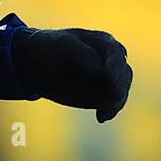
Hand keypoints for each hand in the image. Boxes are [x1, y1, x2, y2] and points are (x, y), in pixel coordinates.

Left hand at [11, 28, 131, 122]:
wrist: (36, 64)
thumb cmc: (50, 47)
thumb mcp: (61, 44)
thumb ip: (80, 52)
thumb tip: (99, 68)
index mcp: (103, 42)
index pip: (116, 52)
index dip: (115, 64)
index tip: (109, 75)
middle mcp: (110, 60)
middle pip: (124, 73)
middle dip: (119, 86)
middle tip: (111, 98)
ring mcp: (107, 79)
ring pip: (121, 90)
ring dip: (116, 102)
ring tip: (103, 111)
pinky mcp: (101, 95)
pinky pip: (112, 104)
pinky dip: (110, 111)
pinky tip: (101, 117)